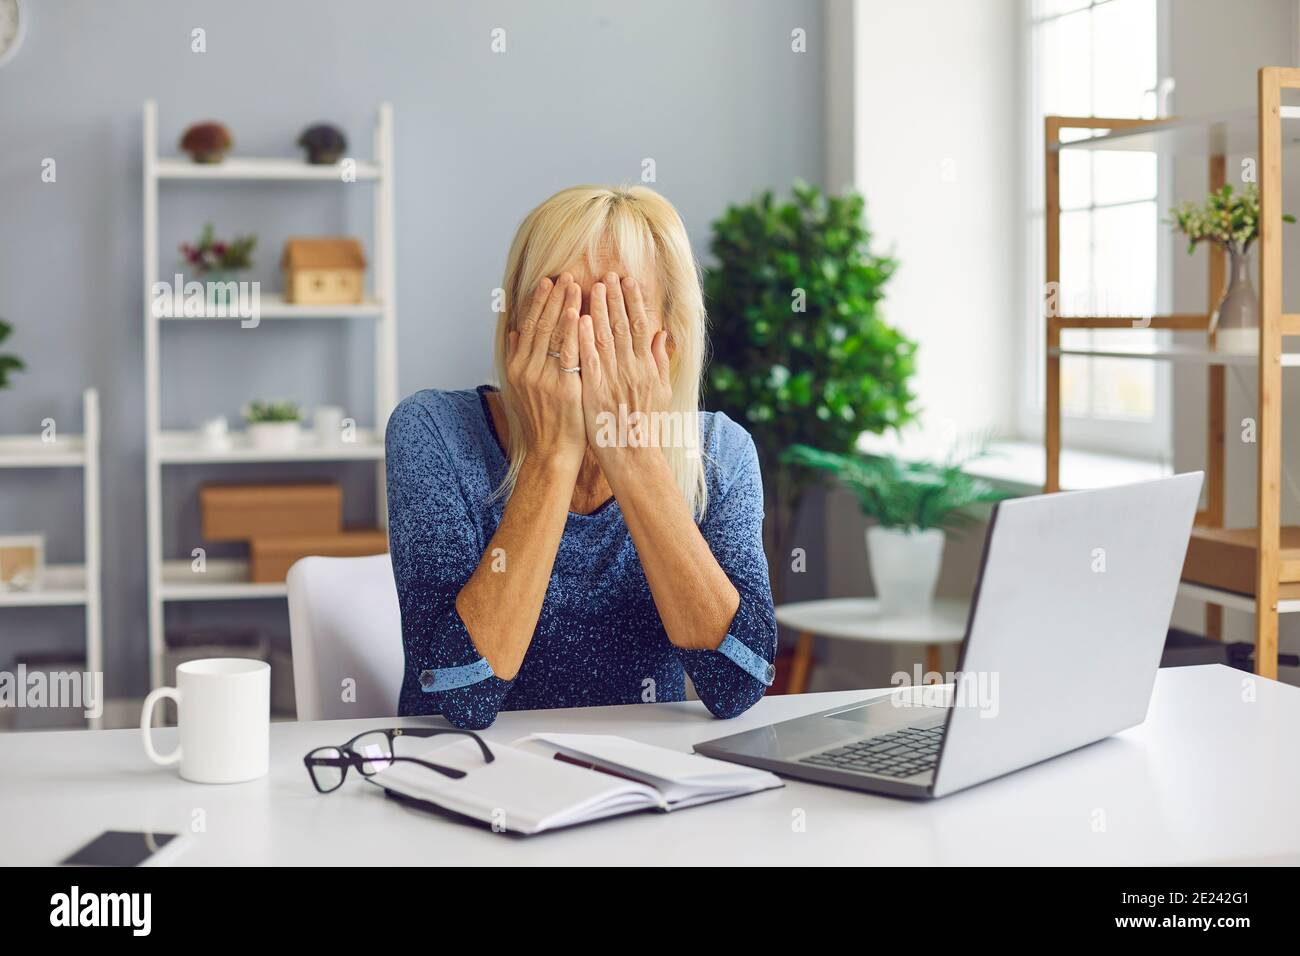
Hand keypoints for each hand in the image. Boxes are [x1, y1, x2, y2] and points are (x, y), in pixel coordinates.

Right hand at [506, 274, 585, 468]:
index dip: (537, 302)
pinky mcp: (563, 388)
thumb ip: (517, 359)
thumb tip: (513, 333)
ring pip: (553, 334)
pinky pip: (569, 353)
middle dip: (552, 297)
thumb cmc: (542, 421)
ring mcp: (544, 378)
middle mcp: (527, 369)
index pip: (526, 326)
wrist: (550, 452)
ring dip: (564, 306)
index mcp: (517, 367)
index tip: (546, 282)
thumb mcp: (522, 389)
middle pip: (539, 324)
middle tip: (563, 275)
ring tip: (574, 284)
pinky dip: (573, 332)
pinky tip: (580, 313)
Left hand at [577, 273, 671, 470]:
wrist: (633, 453)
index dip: (635, 301)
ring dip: (599, 310)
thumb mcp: (661, 390)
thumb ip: (661, 360)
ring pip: (605, 337)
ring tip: (593, 287)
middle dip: (615, 297)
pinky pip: (588, 360)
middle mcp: (631, 369)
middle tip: (609, 274)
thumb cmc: (646, 424)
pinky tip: (579, 320)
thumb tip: (663, 335)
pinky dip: (584, 339)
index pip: (642, 325)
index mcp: (647, 367)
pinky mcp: (594, 391)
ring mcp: (612, 379)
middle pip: (623, 325)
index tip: (629, 281)